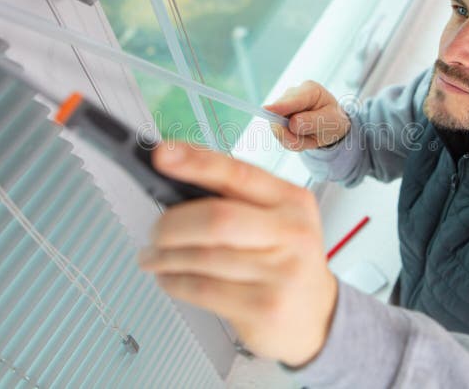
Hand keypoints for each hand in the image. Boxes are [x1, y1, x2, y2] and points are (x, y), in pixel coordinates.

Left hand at [138, 141, 337, 366]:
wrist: (315, 314)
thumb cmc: (283, 259)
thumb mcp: (275, 219)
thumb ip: (233, 199)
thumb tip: (173, 177)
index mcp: (291, 200)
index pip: (238, 173)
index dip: (196, 162)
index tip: (162, 155)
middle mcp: (292, 232)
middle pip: (217, 219)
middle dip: (172, 224)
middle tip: (155, 232)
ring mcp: (281, 272)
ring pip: (203, 257)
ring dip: (165, 257)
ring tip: (153, 257)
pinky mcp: (264, 307)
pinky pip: (203, 289)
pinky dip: (174, 282)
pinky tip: (169, 279)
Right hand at [264, 80, 350, 150]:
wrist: (331, 125)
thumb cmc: (333, 120)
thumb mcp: (332, 122)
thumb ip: (313, 122)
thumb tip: (291, 123)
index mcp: (310, 90)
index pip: (292, 100)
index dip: (279, 106)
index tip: (266, 110)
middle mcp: (292, 94)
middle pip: (279, 115)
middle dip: (293, 134)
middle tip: (312, 141)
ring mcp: (282, 106)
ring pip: (278, 128)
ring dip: (295, 139)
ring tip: (311, 137)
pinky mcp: (277, 118)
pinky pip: (280, 136)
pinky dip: (293, 141)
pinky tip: (304, 137)